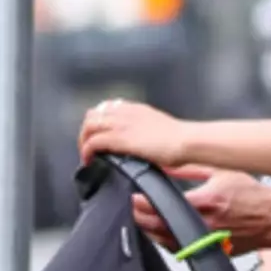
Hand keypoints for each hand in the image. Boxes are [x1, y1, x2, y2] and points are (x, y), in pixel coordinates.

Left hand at [78, 98, 192, 170]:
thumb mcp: (161, 129)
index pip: (106, 108)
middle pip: (93, 115)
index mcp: (136, 109)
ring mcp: (122, 124)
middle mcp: (125, 112)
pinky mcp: (121, 138)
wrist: (187, 141)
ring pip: (89, 127)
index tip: (98, 136)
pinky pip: (93, 142)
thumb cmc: (181, 141)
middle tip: (89, 150)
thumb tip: (145, 146)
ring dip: (83, 142)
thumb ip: (148, 133)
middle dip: (86, 133)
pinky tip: (89, 162)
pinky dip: (87, 152)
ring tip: (87, 157)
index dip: (98, 122)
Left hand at [131, 169, 270, 255]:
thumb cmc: (253, 196)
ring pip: (167, 242)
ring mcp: (207, 242)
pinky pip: (181, 250)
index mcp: (207, 202)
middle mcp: (205, 225)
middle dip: (141, 217)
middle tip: (134, 208)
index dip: (143, 203)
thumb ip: (190, 169)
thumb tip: (165, 163)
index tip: (135, 197)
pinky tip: (163, 232)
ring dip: (151, 231)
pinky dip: (167, 242)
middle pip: (159, 227)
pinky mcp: (211, 252)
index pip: (164, 206)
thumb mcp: (221, 171)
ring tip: (144, 218)